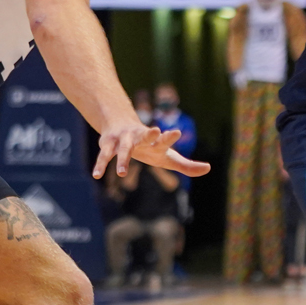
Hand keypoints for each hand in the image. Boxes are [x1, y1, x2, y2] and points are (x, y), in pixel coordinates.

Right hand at [93, 123, 208, 178]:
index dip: (169, 136)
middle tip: (155, 131)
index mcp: (156, 141)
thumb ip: (186, 165)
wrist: (123, 129)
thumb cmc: (151, 147)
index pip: (165, 139)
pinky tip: (97, 175)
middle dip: (149, 134)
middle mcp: (140, 137)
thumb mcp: (168, 157)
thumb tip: (208, 168)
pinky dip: (101, 165)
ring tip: (123, 173)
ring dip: (123, 159)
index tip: (176, 132)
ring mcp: (124, 139)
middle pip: (145, 135)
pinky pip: (104, 156)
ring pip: (123, 149)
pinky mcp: (109, 144)